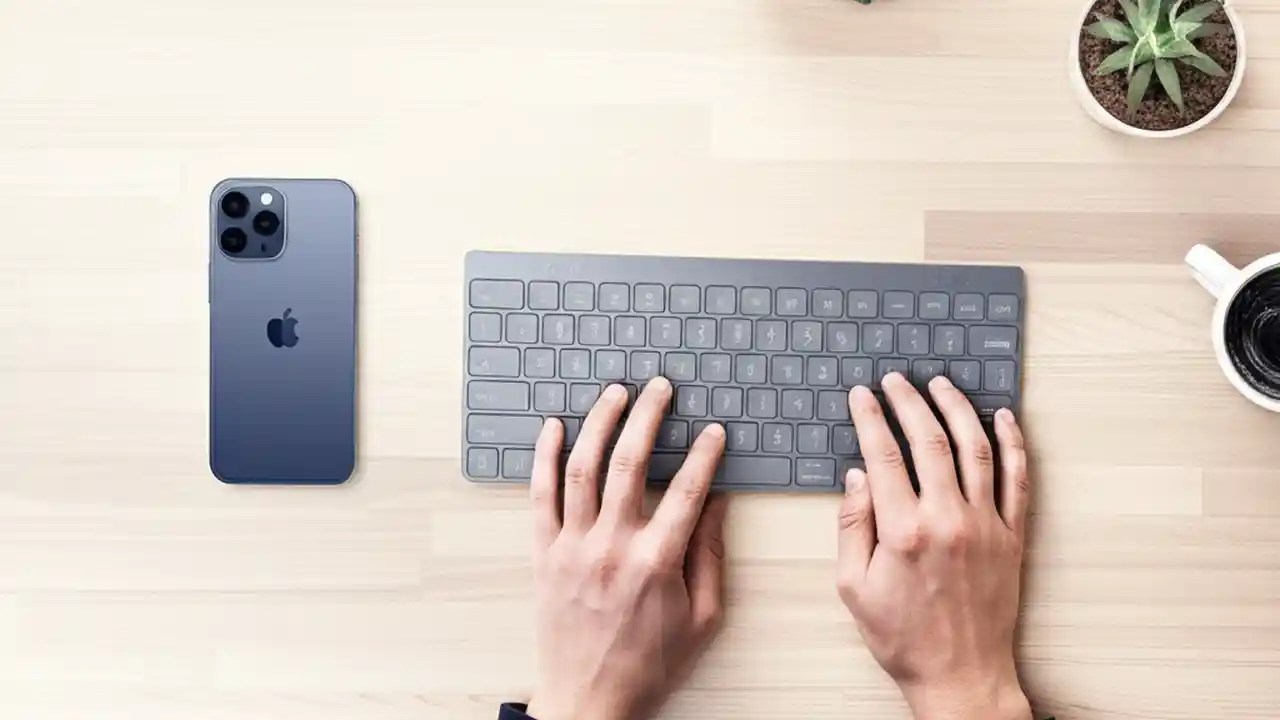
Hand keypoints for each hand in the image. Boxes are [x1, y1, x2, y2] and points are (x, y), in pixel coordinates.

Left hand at [526, 377, 728, 719]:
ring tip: (615, 392)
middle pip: (628, 463)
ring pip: (582, 469)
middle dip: (648, 417)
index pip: (686, 490)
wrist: (588, 701)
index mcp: (655, 562)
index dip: (704, 455)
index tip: (714, 431)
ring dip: (599, 423)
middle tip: (661, 387)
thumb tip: (716, 503)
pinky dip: (545, 457)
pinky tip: (554, 427)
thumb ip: (710, 556)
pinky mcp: (543, 555)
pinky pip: (540, 496)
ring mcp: (572, 547)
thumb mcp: (702, 618)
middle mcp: (610, 546)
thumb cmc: (649, 664)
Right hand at [836, 373, 1031, 719]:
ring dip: (957, 409)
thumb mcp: (852, 586)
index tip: (862, 396)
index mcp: (902, 531)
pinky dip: (1013, 443)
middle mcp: (948, 520)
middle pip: (929, 440)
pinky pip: (1018, 478)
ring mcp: (986, 525)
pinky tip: (1002, 418)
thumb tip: (857, 476)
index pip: (883, 455)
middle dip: (909, 401)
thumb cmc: (902, 637)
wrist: (960, 674)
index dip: (870, 418)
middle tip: (897, 381)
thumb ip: (852, 526)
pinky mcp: (1012, 536)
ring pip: (975, 448)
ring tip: (941, 385)